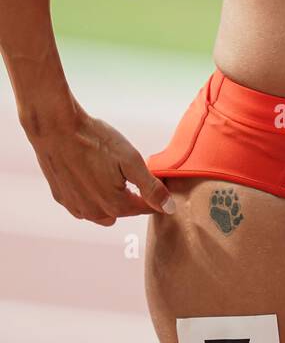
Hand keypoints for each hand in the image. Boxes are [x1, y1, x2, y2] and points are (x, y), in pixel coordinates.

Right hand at [26, 103, 176, 224]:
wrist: (56, 130)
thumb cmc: (94, 141)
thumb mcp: (130, 160)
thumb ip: (150, 187)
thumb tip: (168, 207)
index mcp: (115, 204)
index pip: (144, 208)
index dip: (155, 196)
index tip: (158, 184)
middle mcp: (94, 212)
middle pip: (124, 210)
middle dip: (131, 196)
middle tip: (130, 172)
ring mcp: (76, 207)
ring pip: (102, 212)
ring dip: (110, 198)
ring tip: (109, 172)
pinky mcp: (62, 198)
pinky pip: (83, 204)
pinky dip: (90, 194)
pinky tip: (90, 173)